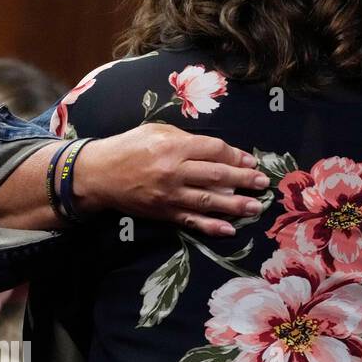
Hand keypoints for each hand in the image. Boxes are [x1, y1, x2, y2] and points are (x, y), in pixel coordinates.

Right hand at [74, 124, 268, 236]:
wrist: (97, 173)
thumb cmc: (129, 147)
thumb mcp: (156, 131)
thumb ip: (187, 139)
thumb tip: (219, 151)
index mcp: (173, 146)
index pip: (214, 151)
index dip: (236, 156)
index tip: (252, 162)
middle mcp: (174, 171)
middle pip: (217, 176)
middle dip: (244, 180)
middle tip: (263, 182)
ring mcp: (169, 195)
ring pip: (208, 201)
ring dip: (235, 205)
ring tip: (256, 206)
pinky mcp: (163, 212)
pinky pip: (191, 221)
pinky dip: (211, 226)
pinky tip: (230, 229)